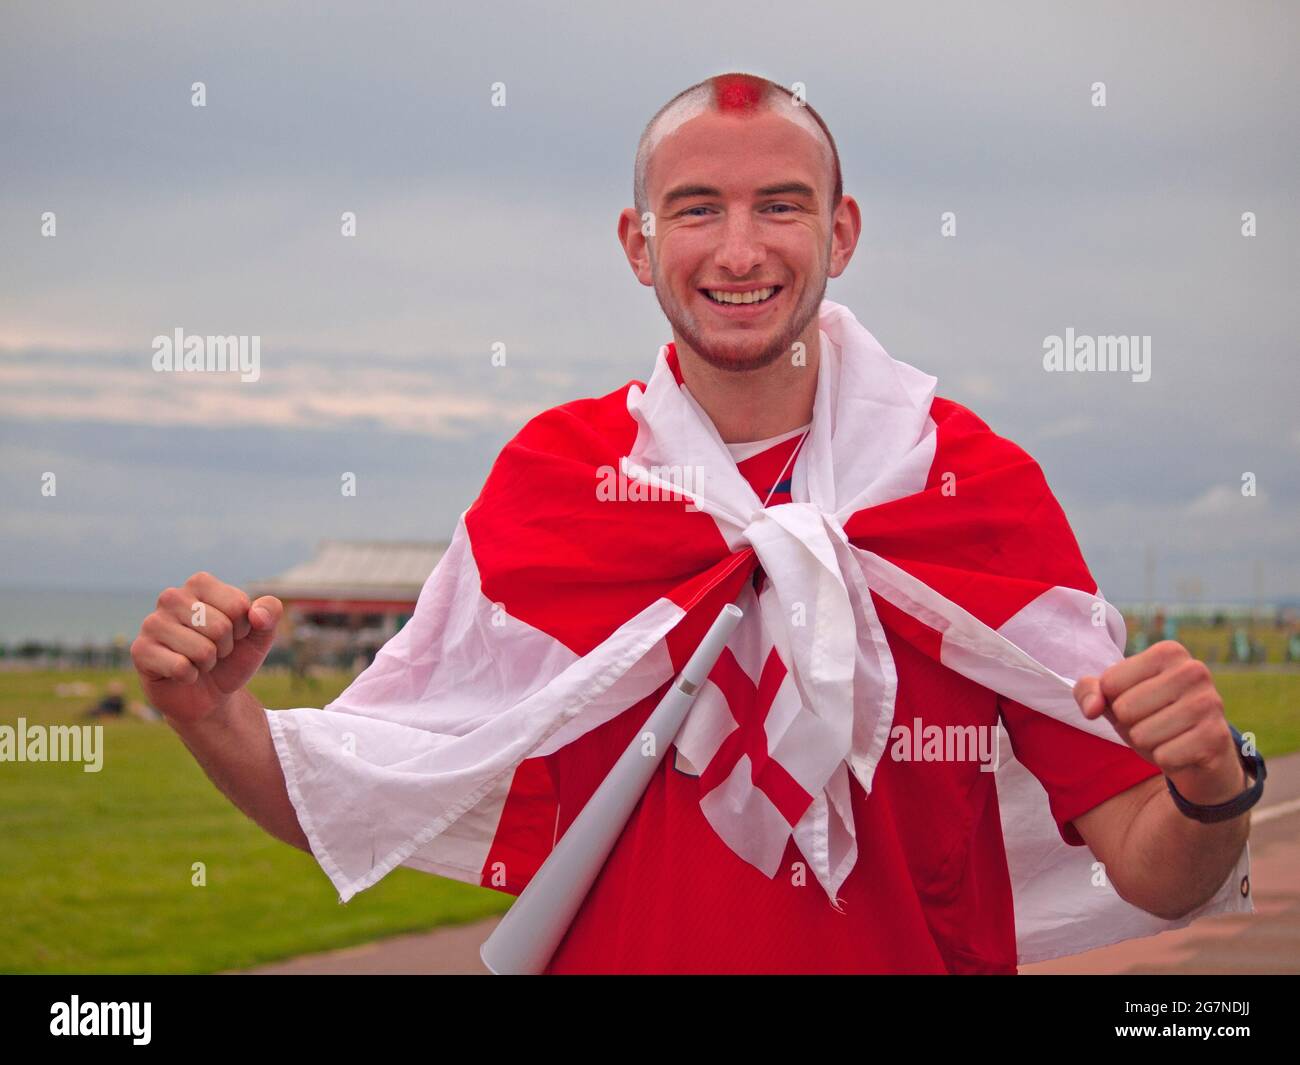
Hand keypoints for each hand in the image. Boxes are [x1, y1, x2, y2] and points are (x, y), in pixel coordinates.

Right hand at [131, 571, 282, 725]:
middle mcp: (172, 597)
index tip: (234, 634)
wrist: (210, 694)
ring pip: (202, 649)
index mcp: (200, 584)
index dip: (244, 628)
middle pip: (221, 627)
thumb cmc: (233, 658)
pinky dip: (190, 677)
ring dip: (208, 663)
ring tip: (198, 661)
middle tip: (214, 651)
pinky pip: (180, 667)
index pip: (238, 605)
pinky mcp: (140, 651)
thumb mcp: (261, 636)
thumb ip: (270, 614)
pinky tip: (182, 673)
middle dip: (225, 648)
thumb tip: (256, 615)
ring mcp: (152, 623)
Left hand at [1073, 641, 1246, 806]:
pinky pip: (1164, 756)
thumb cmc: (1151, 716)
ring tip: (1167, 736)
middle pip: (1124, 708)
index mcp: (1168, 652)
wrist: (1199, 754)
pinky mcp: (1216, 737)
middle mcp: (1193, 671)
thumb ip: (1089, 692)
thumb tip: (1092, 709)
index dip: (1113, 701)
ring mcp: (1209, 703)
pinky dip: (1165, 759)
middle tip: (1153, 722)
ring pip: (1142, 735)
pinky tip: (1183, 751)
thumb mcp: (1114, 699)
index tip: (1138, 701)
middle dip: (1129, 725)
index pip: (1109, 683)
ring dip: (1147, 743)